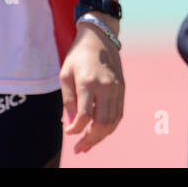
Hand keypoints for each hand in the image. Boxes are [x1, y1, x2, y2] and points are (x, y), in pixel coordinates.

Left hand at [59, 23, 124, 153]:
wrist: (100, 37)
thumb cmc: (78, 55)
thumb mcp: (65, 75)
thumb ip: (67, 100)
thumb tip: (70, 124)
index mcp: (88, 82)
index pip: (84, 116)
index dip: (75, 130)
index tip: (68, 133)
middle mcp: (105, 87)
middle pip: (102, 123)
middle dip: (90, 140)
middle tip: (80, 149)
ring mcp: (116, 88)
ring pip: (113, 121)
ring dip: (101, 136)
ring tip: (89, 143)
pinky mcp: (122, 88)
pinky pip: (119, 113)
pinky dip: (110, 126)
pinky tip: (100, 131)